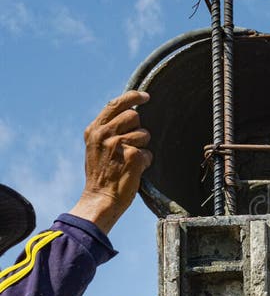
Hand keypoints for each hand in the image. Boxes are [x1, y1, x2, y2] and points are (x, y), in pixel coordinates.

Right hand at [68, 91, 152, 233]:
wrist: (99, 199)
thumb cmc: (100, 175)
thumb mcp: (95, 147)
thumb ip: (108, 130)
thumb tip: (130, 113)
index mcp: (94, 130)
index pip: (115, 104)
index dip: (132, 97)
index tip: (145, 96)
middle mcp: (105, 134)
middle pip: (134, 116)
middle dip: (137, 129)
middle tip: (130, 146)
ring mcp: (118, 145)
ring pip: (144, 134)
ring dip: (142, 148)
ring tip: (128, 161)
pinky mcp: (132, 157)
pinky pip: (148, 153)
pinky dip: (145, 163)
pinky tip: (133, 171)